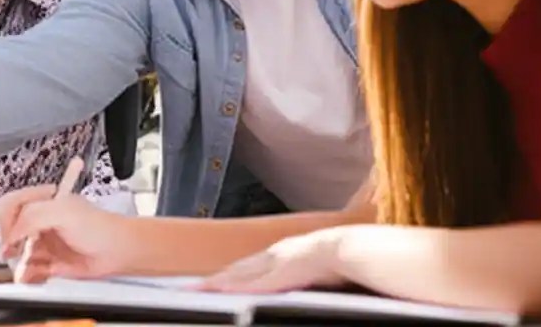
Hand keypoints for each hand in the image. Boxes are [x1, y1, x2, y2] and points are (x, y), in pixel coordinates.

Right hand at [0, 186, 134, 282]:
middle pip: (9, 231)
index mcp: (42, 202)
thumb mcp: (61, 211)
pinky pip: (28, 271)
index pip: (10, 205)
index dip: (6, 220)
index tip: (11, 234)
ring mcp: (44, 243)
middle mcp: (40, 222)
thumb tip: (11, 235)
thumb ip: (31, 217)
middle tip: (15, 250)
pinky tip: (34, 275)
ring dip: (21, 261)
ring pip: (17, 254)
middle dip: (11, 242)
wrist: (118, 251)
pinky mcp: (50, 264)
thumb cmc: (99, 226)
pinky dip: (27, 274)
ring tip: (34, 264)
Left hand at [198, 227, 348, 293]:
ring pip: (237, 275)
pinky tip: (218, 292)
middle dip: (215, 278)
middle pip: (237, 269)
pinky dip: (233, 287)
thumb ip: (307, 271)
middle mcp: (272, 256)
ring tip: (196, 290)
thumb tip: (306, 278)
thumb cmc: (340, 258)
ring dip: (217, 283)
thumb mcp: (318, 264)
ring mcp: (273, 265)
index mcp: (282, 253)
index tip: (214, 279)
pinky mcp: (278, 276)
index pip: (249, 265)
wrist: (349, 248)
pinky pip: (250, 284)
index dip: (230, 273)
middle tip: (192, 286)